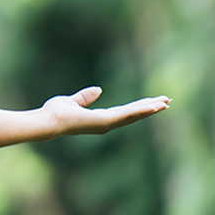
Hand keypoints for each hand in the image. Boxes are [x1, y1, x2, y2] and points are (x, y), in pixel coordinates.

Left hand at [41, 86, 169, 136]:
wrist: (48, 121)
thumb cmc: (56, 113)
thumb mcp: (73, 101)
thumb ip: (85, 97)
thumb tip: (98, 90)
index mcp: (100, 119)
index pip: (124, 112)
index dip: (139, 107)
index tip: (152, 102)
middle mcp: (106, 124)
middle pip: (133, 115)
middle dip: (150, 108)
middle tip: (167, 102)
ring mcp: (107, 124)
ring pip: (134, 115)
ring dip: (150, 109)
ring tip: (166, 103)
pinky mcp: (105, 121)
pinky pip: (127, 115)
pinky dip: (141, 111)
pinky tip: (153, 106)